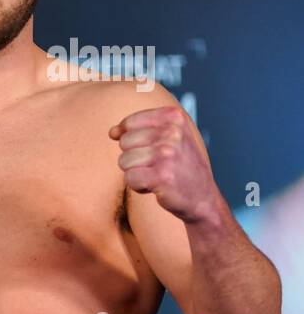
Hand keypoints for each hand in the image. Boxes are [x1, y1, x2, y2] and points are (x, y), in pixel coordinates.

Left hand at [110, 106, 219, 223]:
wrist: (202, 196)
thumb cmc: (180, 165)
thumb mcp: (167, 136)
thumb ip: (139, 129)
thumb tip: (112, 132)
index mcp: (174, 117)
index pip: (130, 123)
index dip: (131, 139)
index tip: (149, 149)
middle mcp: (172, 132)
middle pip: (124, 142)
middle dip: (135, 158)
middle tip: (158, 165)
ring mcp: (167, 153)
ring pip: (124, 161)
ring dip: (136, 172)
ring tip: (157, 174)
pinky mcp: (162, 175)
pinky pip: (129, 178)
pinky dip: (138, 185)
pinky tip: (156, 185)